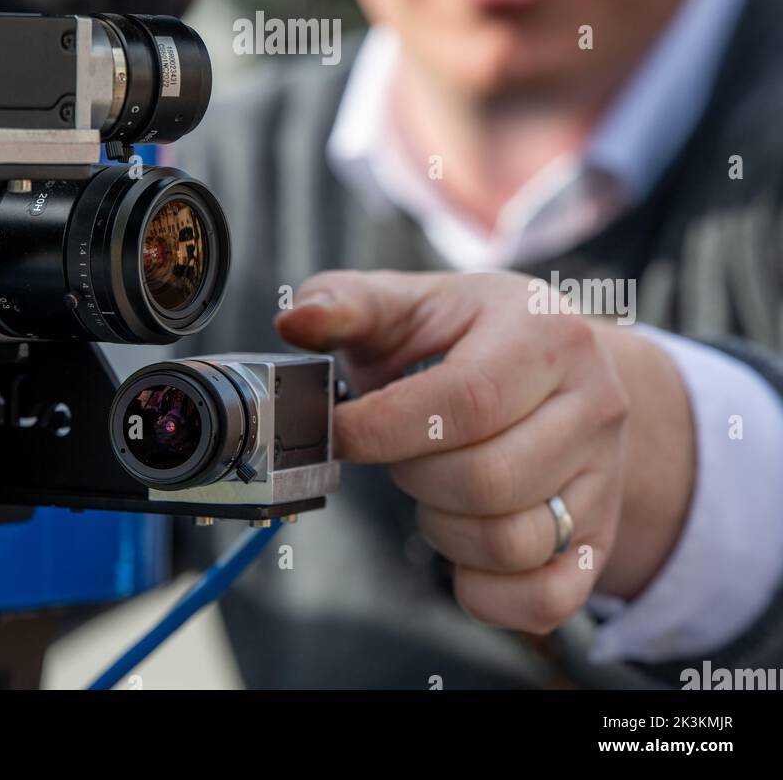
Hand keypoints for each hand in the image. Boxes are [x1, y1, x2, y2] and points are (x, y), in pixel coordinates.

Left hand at [276, 270, 695, 633]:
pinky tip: (461, 548)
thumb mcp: (411, 302)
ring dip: (444, 530)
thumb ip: (346, 302)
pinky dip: (486, 592)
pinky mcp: (600, 537)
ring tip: (432, 486)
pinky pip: (546, 599)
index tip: (340, 431)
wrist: (558, 369)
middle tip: (399, 453)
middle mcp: (593, 404)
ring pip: (514, 542)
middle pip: (489, 478)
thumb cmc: (468, 335)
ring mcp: (605, 476)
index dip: (387, 427)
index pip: (469, 400)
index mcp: (545, 332)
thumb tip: (297, 318)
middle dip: (415, 476)